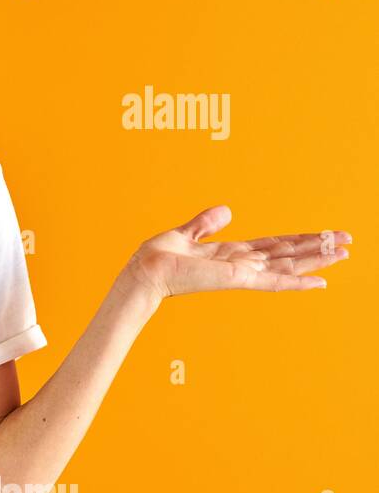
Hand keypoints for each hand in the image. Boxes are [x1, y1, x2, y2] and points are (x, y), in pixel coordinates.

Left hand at [122, 205, 351, 301]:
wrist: (145, 271)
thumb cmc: (157, 257)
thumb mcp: (186, 233)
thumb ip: (206, 224)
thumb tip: (227, 210)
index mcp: (230, 253)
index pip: (272, 245)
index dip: (298, 240)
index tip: (322, 235)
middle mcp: (241, 264)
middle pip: (287, 255)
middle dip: (317, 248)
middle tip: (348, 243)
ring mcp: (241, 273)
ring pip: (288, 266)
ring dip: (317, 260)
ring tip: (344, 254)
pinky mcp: (237, 278)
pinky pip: (273, 281)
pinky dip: (297, 282)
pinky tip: (320, 282)